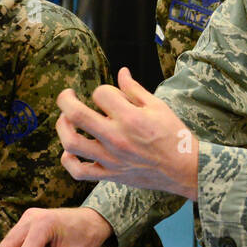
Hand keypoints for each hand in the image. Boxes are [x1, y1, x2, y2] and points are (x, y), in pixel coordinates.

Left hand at [55, 67, 198, 199]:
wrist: (183, 169)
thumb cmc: (173, 135)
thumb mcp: (158, 107)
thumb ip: (135, 89)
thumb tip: (121, 72)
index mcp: (130, 118)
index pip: (100, 93)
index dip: (103, 90)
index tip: (109, 96)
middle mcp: (116, 137)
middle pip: (76, 114)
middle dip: (65, 99)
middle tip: (68, 96)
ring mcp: (110, 158)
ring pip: (71, 142)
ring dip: (63, 127)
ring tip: (66, 120)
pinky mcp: (109, 174)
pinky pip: (79, 171)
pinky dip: (68, 161)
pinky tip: (69, 151)